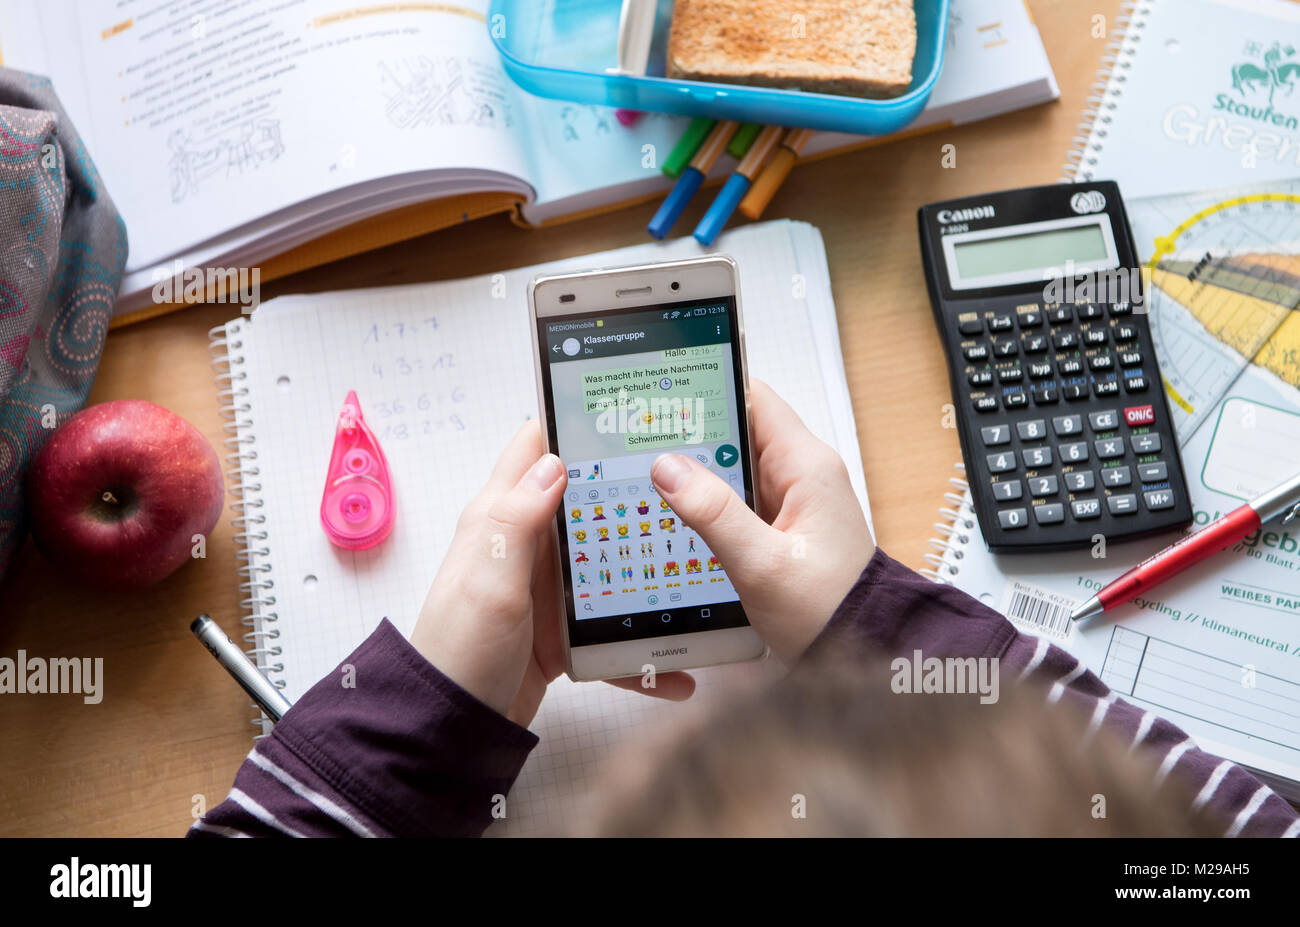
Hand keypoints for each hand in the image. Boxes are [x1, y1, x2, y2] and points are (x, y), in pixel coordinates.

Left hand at [411, 421, 694, 726]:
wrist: (451, 729)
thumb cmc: (457, 654)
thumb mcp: (488, 583)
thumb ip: (517, 522)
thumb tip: (552, 463)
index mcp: (499, 520)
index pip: (535, 450)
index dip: (572, 422)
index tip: (622, 410)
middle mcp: (523, 547)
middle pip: (584, 500)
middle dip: (629, 488)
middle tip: (684, 481)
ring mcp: (543, 587)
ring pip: (606, 560)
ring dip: (645, 567)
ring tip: (694, 569)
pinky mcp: (558, 628)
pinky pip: (608, 626)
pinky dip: (638, 646)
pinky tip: (672, 667)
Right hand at [649, 379, 874, 663]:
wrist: (865, 649)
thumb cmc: (829, 610)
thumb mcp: (763, 564)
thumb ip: (714, 513)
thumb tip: (669, 468)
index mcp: (806, 466)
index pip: (753, 398)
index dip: (708, 390)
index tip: (662, 396)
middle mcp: (801, 474)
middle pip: (735, 431)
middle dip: (690, 437)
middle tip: (640, 442)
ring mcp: (790, 500)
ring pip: (732, 467)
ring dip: (696, 474)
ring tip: (647, 476)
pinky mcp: (779, 525)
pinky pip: (737, 499)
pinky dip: (708, 503)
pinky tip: (676, 514)